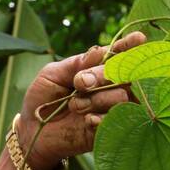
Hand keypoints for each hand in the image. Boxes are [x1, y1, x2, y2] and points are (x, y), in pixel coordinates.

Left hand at [17, 31, 145, 169]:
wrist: (31, 130)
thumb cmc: (42, 98)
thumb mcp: (53, 74)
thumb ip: (76, 63)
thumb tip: (99, 50)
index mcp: (97, 70)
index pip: (119, 55)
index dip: (130, 46)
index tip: (138, 38)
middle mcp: (108, 88)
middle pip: (125, 74)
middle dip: (103, 75)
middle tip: (80, 82)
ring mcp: (110, 110)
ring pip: (122, 97)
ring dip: (97, 99)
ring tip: (75, 106)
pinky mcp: (107, 131)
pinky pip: (116, 122)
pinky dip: (101, 119)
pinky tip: (87, 120)